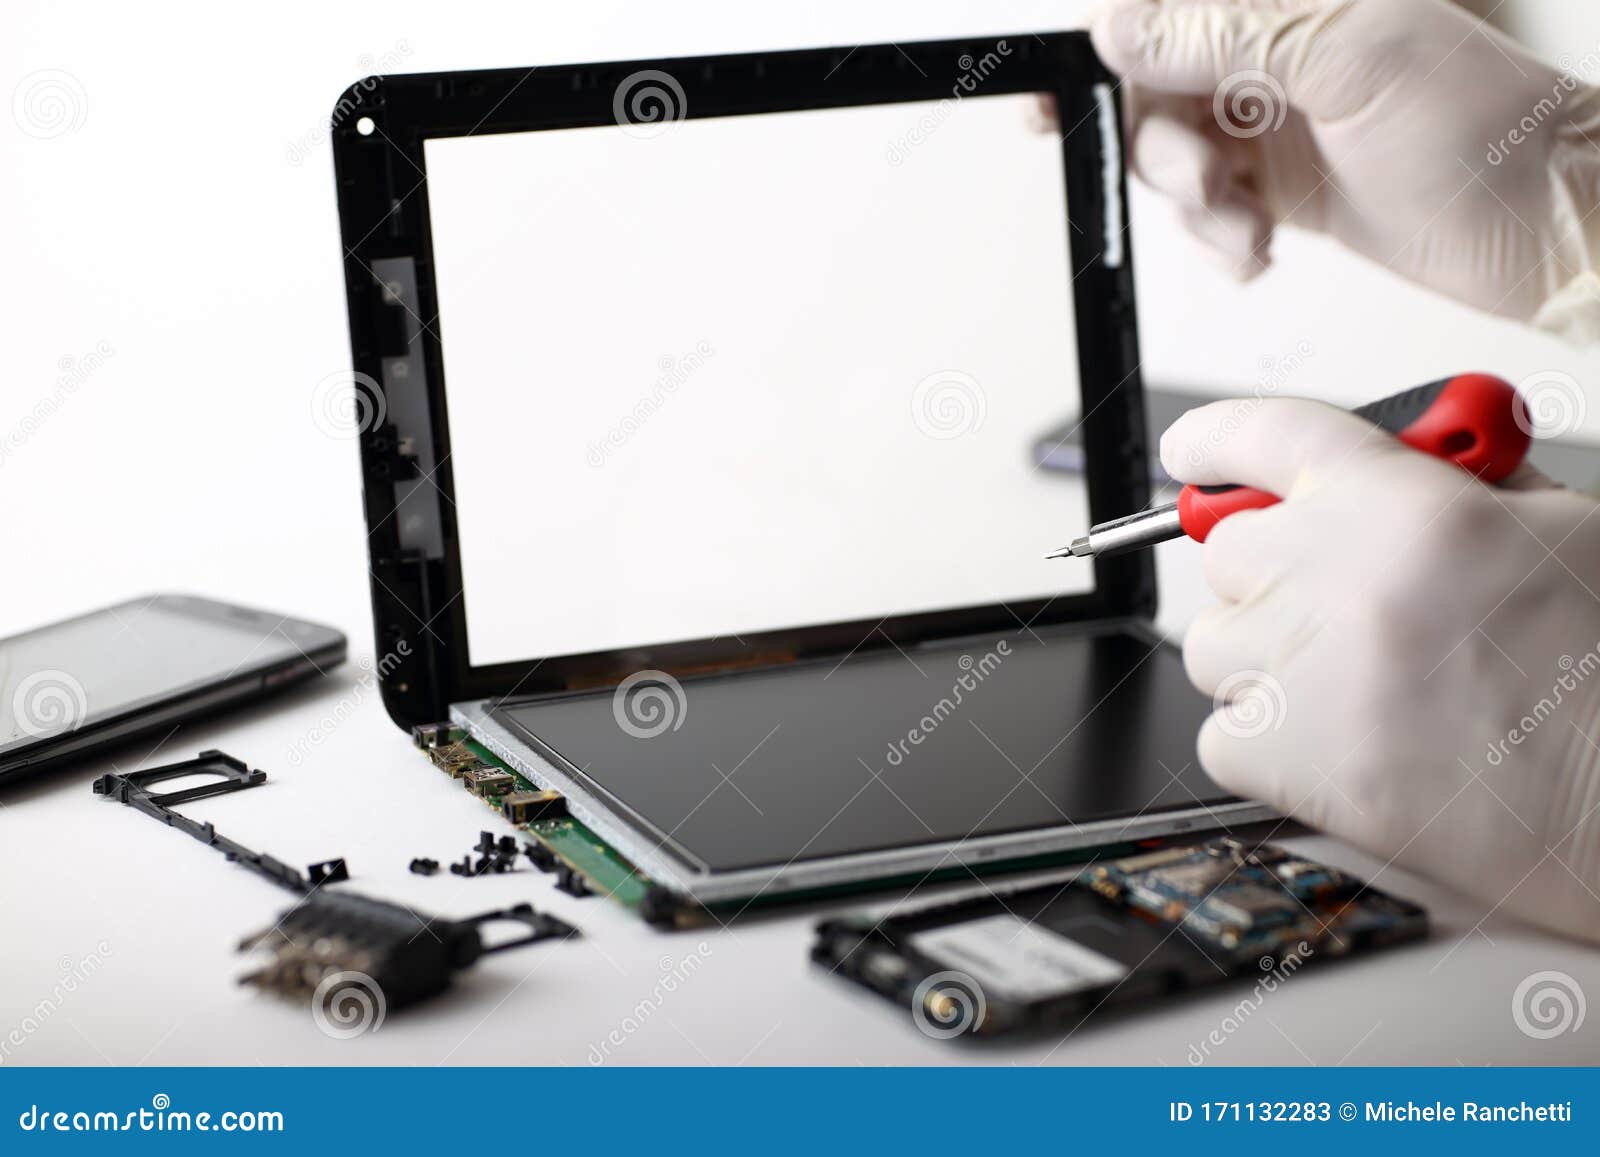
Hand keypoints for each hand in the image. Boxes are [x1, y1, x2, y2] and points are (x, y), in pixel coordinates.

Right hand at [1089, 0, 1599, 334]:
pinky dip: (1217, 240)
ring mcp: (1274, 121)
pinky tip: (1255, 249)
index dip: (1102, 48)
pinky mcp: (1280, 187)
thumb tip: (1116, 27)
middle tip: (1203, 179)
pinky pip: (1208, 212)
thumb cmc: (1485, 130)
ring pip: (1173, 157)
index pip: (1160, 9)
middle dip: (1158, 146)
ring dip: (1194, 205)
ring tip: (1243, 224)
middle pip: (1150, 89)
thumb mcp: (1349, 61)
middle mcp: (1273, 53)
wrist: (1546, 227)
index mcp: (1288, 0)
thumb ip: (1224, 35)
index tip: (1065, 101)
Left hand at [1165, 397, 1599, 942]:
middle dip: (1273, 574)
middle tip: (1341, 607)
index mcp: (1400, 506)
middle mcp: (1331, 579)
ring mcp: (1295, 673)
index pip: (1261, 439)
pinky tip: (1344, 748)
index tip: (1192, 452)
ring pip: (1214, 645)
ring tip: (1362, 689)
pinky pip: (1219, 736)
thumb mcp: (1562, 530)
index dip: (1215, 443)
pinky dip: (1262, 745)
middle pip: (1227, 552)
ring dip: (1265, 659)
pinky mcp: (1280, 762)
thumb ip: (1459, 490)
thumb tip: (1398, 472)